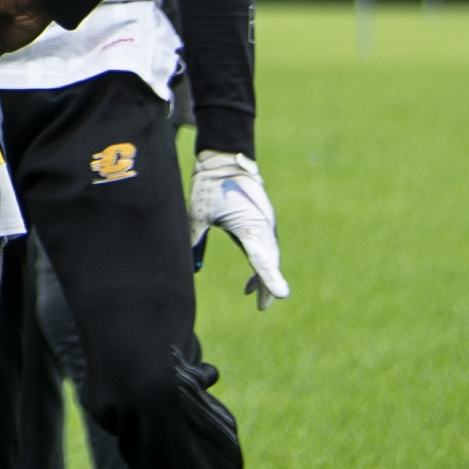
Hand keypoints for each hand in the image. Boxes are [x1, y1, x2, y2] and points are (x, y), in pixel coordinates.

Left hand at [187, 150, 286, 306]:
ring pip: (268, 257)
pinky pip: (264, 250)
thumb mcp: (197, 213)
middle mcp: (263, 227)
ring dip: (263, 277)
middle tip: (262, 307)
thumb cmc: (211, 185)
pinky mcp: (261, 223)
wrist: (226, 160)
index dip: (269, 279)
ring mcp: (265, 225)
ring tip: (256, 299)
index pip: (261, 258)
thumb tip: (187, 264)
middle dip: (267, 285)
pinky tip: (249, 283)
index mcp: (250, 225)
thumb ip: (194, 238)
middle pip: (269, 262)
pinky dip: (260, 266)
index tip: (281, 296)